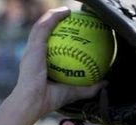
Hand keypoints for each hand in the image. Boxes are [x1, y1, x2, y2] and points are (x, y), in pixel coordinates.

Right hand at [8, 8, 102, 122]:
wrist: (32, 102)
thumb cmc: (47, 100)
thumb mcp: (72, 93)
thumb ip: (88, 88)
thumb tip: (105, 84)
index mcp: (37, 65)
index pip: (45, 48)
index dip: (56, 40)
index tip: (68, 36)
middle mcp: (32, 55)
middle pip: (41, 33)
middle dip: (52, 23)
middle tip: (68, 20)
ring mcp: (31, 49)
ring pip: (41, 25)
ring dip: (53, 15)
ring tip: (67, 11)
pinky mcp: (34, 46)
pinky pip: (45, 26)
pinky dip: (54, 17)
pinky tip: (66, 12)